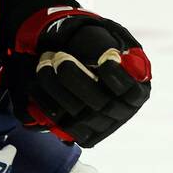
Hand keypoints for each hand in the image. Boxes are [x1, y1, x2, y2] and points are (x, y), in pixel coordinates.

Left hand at [5, 0, 150, 146]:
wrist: (72, 57)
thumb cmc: (92, 46)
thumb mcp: (103, 39)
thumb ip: (106, 47)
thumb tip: (110, 56)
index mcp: (137, 91)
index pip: (131, 91)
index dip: (118, 77)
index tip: (106, 58)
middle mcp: (122, 112)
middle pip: (100, 104)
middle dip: (74, 77)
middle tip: (58, 56)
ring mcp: (101, 126)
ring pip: (77, 115)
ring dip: (55, 88)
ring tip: (43, 63)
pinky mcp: (80, 133)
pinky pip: (61, 125)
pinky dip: (45, 104)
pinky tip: (35, 85)